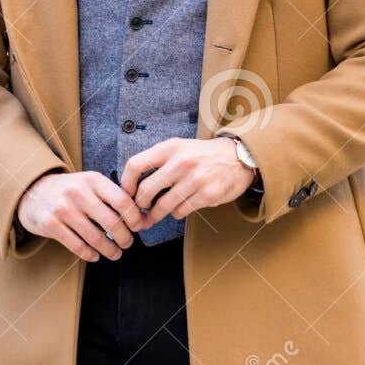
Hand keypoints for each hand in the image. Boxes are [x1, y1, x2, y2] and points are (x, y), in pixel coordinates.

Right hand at [17, 170, 145, 262]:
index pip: (122, 201)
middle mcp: (78, 192)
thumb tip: (140, 217)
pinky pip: (77, 246)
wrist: (33, 190)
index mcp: (93, 180)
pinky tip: (96, 256)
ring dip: (110, 250)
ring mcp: (63, 209)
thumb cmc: (70, 190)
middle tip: (128, 243)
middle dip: (124, 237)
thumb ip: (112, 196)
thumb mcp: (90, 183)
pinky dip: (90, 254)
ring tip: (115, 254)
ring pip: (95, 237)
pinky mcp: (50, 224)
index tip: (138, 227)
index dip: (134, 218)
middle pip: (111, 221)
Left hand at [120, 137, 255, 229]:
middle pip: (146, 190)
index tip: (127, 193)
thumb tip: (134, 186)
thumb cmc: (203, 155)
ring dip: (155, 215)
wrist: (238, 157)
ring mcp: (195, 179)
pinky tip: (179, 208)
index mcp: (170, 147)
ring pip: (162, 206)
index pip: (136, 165)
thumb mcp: (179, 147)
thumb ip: (158, 161)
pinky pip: (180, 211)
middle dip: (138, 206)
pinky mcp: (207, 194)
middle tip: (139, 212)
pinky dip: (176, 213)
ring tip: (153, 217)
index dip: (126, 183)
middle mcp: (181, 162)